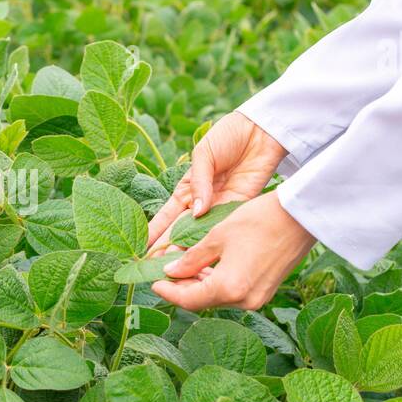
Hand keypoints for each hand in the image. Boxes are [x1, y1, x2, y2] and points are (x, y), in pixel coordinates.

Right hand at [146, 112, 287, 254]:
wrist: (261, 131)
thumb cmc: (228, 136)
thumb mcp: (204, 154)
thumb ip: (199, 182)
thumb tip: (195, 211)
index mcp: (186, 188)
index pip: (166, 215)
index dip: (154, 232)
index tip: (140, 249)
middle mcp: (200, 202)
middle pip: (180, 231)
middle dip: (166, 249)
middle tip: (153, 268)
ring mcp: (219, 207)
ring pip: (199, 235)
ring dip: (188, 252)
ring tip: (174, 270)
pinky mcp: (239, 208)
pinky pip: (223, 228)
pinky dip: (212, 243)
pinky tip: (202, 259)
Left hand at [151, 190, 316, 310]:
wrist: (300, 217)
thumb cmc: (259, 220)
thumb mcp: (218, 236)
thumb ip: (192, 258)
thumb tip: (170, 271)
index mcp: (229, 288)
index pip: (188, 300)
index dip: (168, 292)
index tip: (153, 282)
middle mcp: (243, 300)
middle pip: (203, 301)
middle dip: (182, 287)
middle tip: (165, 270)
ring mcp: (257, 298)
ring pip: (218, 297)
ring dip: (199, 284)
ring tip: (184, 266)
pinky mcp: (265, 291)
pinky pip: (233, 293)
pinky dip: (218, 282)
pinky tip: (207, 267)